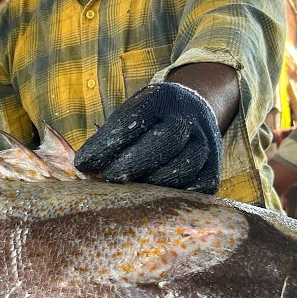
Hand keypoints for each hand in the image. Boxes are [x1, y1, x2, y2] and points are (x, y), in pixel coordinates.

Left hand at [74, 82, 223, 192]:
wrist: (192, 111)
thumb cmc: (148, 120)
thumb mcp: (128, 114)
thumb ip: (108, 137)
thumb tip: (82, 168)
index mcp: (160, 98)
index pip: (133, 120)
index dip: (107, 144)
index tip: (84, 163)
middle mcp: (188, 117)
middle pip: (164, 143)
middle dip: (131, 165)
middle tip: (108, 179)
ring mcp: (205, 142)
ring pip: (183, 168)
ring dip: (152, 184)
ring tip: (129, 192)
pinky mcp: (214, 168)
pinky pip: (198, 187)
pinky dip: (175, 196)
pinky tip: (155, 199)